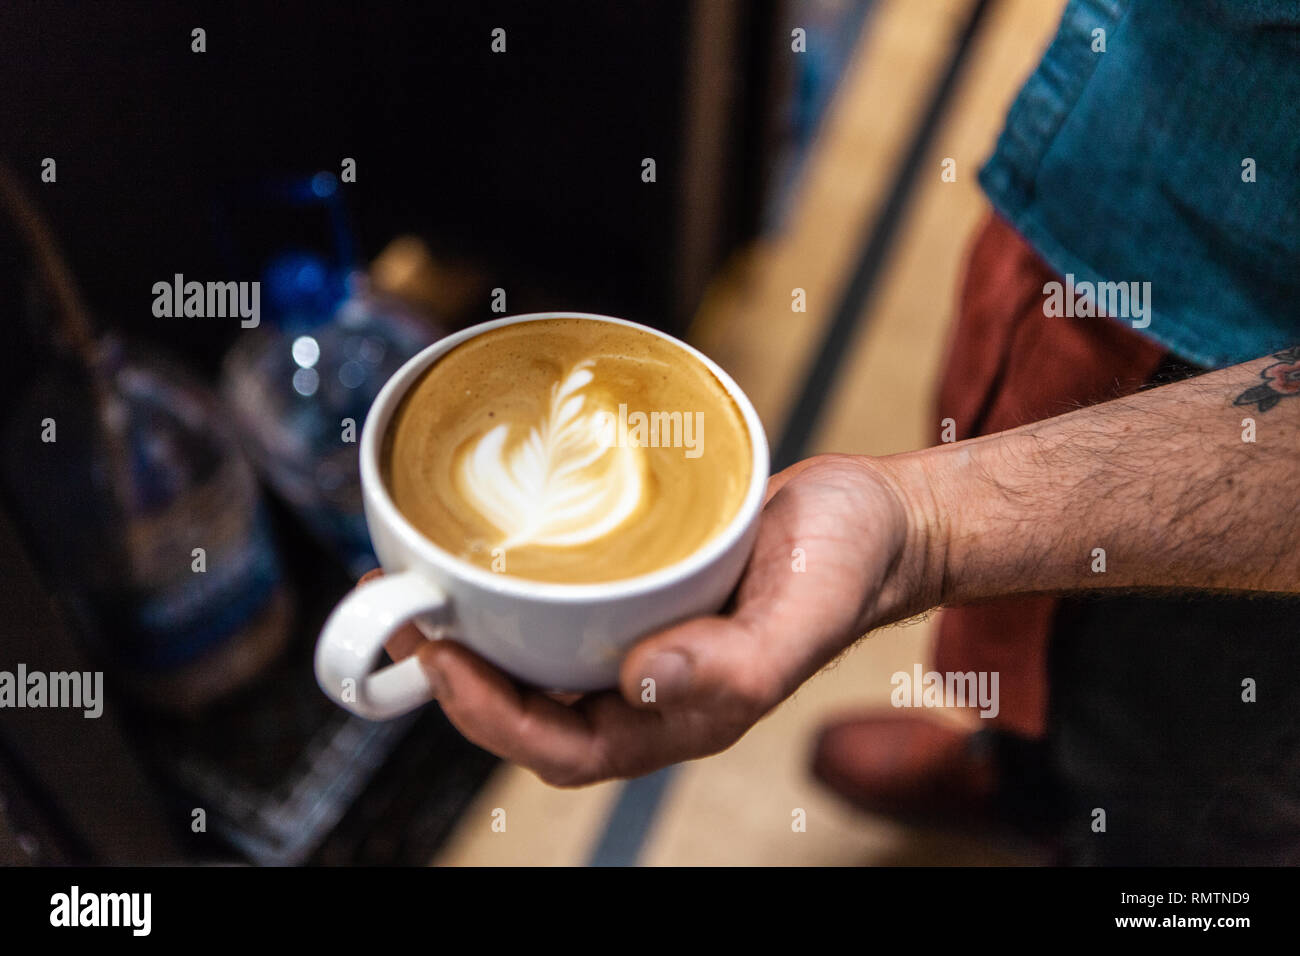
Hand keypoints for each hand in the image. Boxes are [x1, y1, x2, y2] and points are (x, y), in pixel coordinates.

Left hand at [378, 453, 926, 785]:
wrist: (872, 515)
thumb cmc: (848, 566)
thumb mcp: (802, 612)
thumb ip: (735, 663)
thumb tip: (641, 683)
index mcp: (682, 712)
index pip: (563, 747)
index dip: (490, 719)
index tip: (440, 661)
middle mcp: (650, 683)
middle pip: (531, 709)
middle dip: (455, 678)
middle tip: (400, 619)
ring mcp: (643, 635)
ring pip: (538, 659)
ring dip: (472, 634)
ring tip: (415, 588)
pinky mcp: (642, 588)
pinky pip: (563, 605)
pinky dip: (512, 590)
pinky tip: (485, 556)